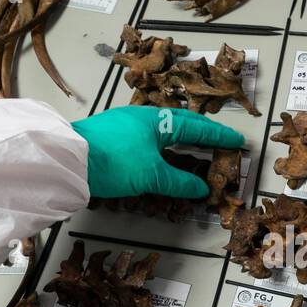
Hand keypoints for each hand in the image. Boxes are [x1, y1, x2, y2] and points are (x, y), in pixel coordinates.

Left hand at [71, 106, 243, 199]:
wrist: (68, 161)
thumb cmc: (113, 161)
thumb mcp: (151, 174)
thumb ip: (179, 182)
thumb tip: (202, 188)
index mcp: (157, 120)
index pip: (197, 127)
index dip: (219, 136)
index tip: (238, 141)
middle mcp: (143, 118)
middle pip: (181, 124)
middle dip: (203, 134)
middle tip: (221, 143)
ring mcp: (126, 126)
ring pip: (163, 131)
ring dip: (183, 141)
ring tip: (197, 151)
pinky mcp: (113, 138)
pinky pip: (149, 140)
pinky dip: (164, 148)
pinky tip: (164, 157)